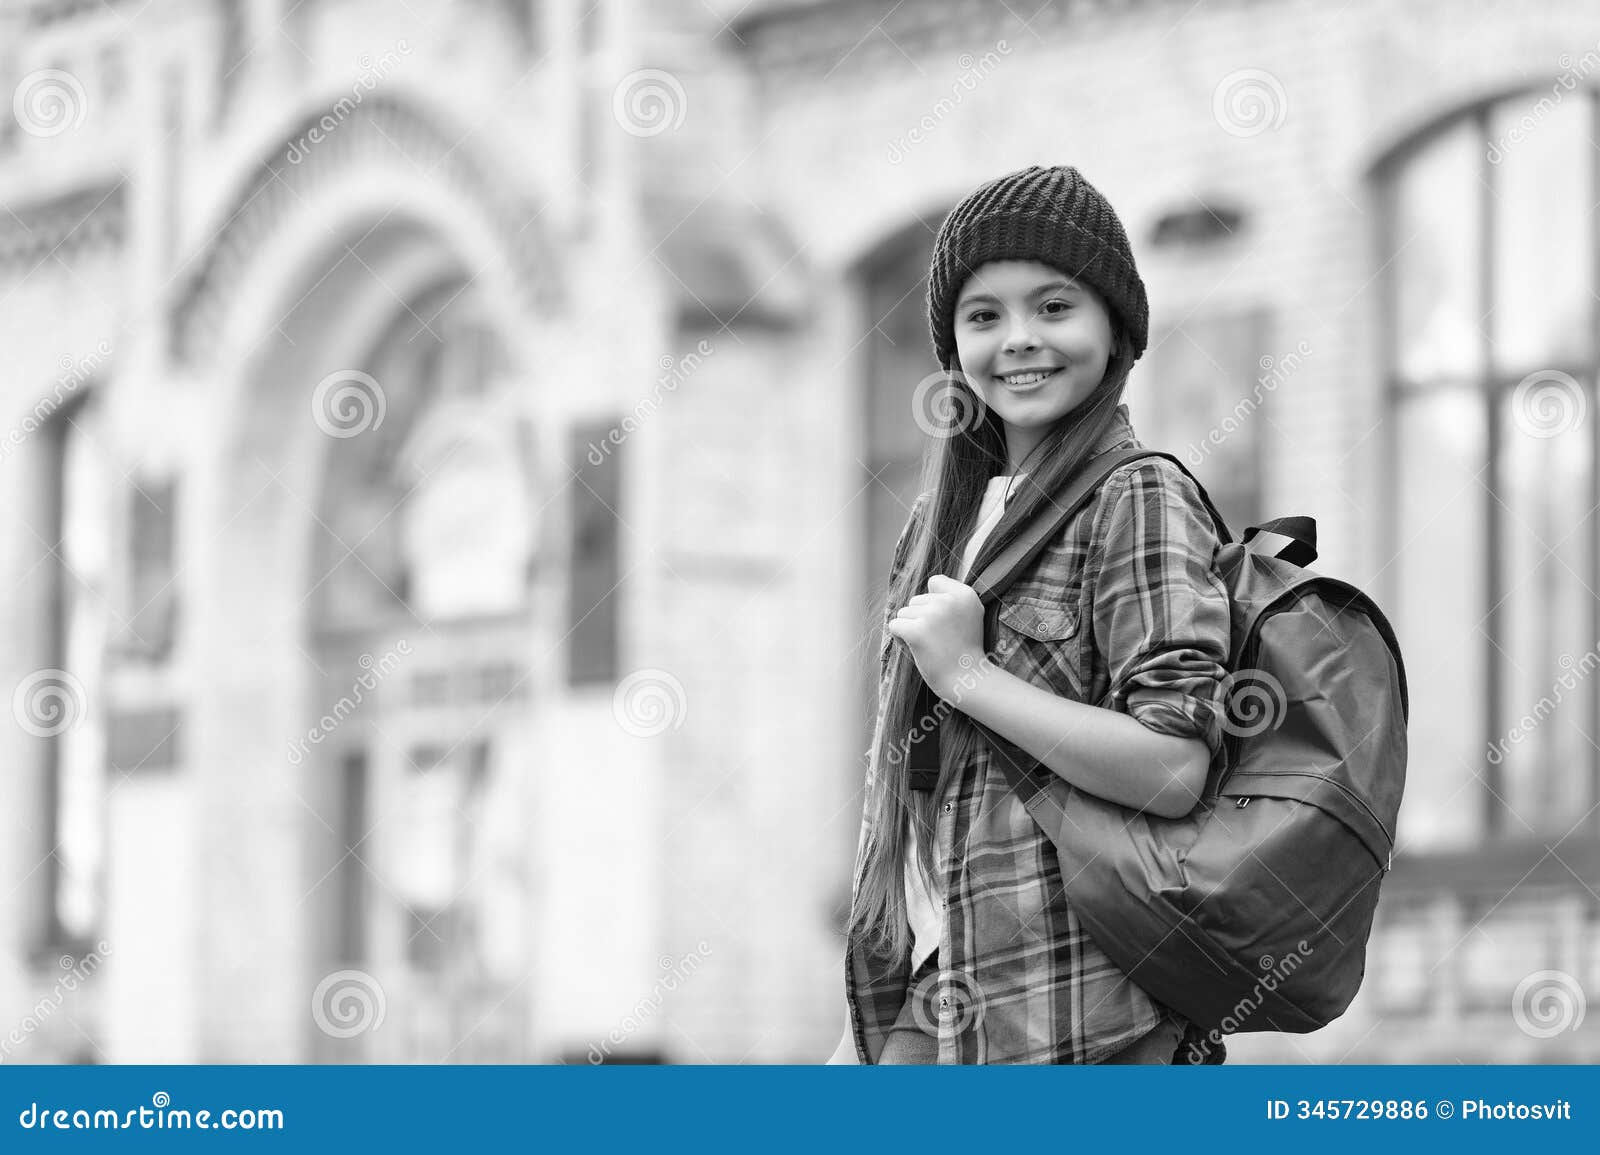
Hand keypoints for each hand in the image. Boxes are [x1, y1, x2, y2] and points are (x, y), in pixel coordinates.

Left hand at [885, 574, 986, 700]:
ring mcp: (933, 615)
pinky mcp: (917, 631)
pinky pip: (894, 626)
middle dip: (920, 618)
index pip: (935, 582)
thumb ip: (952, 596)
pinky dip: (900, 638)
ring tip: (929, 646)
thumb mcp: (971, 615)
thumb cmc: (964, 650)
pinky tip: (916, 649)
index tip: (946, 622)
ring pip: (904, 613)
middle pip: (916, 599)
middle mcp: (950, 601)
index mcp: (966, 594)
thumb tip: (929, 584)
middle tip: (939, 640)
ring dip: (910, 629)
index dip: (933, 602)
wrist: (967, 679)